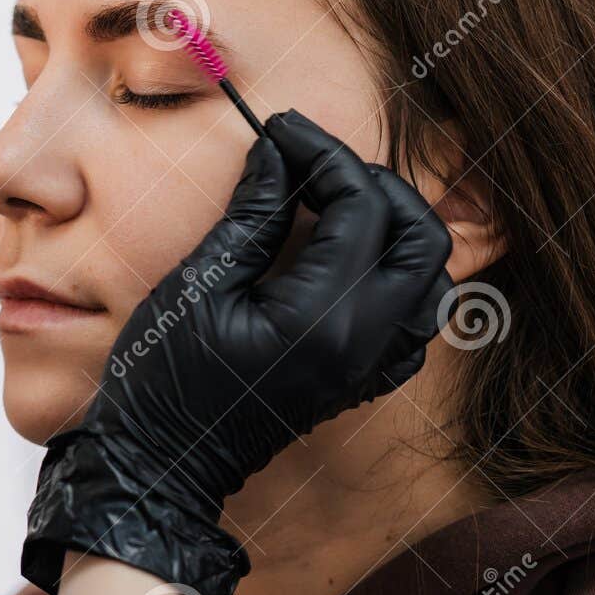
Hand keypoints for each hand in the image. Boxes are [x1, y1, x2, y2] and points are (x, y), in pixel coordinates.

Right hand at [21, 109, 453, 594]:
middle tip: (314, 165)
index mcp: (322, 318)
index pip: (361, 206)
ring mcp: (369, 369)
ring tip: (334, 205)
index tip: (279, 130)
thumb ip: (253, 215)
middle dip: (375, 185)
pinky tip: (344, 260)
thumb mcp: (199, 283)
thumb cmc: (163, 378)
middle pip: (421, 237)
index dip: (323, 153)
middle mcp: (363, 344)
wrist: (163, 463)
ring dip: (393, 228)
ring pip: (431, 279)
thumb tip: (278, 153)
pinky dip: (394, 277)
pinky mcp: (362, 382)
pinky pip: (412, 321)